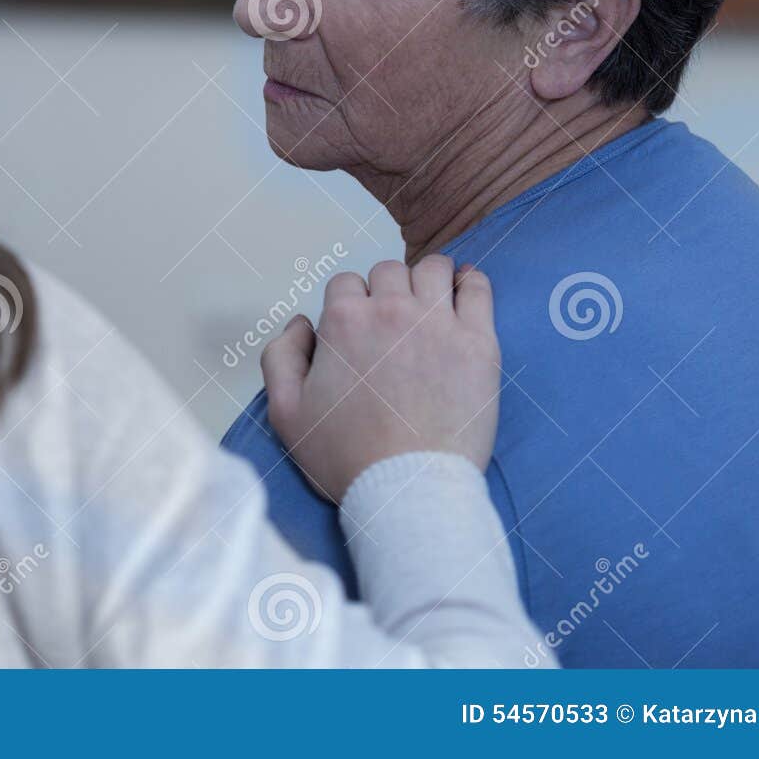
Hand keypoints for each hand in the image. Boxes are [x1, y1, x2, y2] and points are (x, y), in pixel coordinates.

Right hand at [260, 256, 499, 503]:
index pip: (345, 284)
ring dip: (426, 281)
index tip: (359, 332)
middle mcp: (391, 310)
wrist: (408, 490)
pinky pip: (478, 288)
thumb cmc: (348, 457)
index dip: (349, 306)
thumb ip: (280, 356)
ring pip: (433, 269)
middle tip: (393, 326)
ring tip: (429, 307)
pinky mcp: (478, 343)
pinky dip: (470, 283)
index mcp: (344, 321)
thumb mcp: (285, 413)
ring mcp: (438, 323)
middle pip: (388, 272)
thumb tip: (301, 324)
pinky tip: (463, 293)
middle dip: (386, 291)